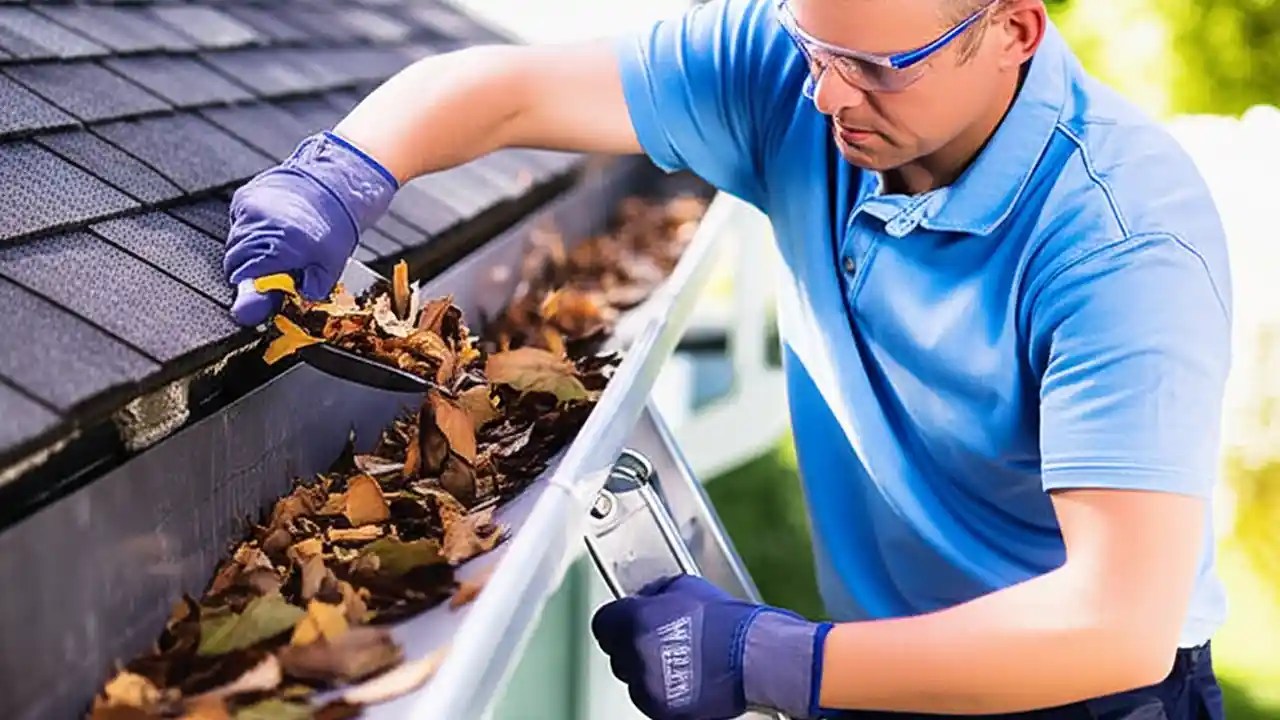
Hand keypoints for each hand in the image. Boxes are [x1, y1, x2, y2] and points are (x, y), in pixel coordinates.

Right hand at [223, 131, 398, 324]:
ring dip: (250, 255)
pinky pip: (237, 226)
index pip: (247, 281)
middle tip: (270, 279)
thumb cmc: (337, 223)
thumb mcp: (329, 266)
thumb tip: (282, 308)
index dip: (249, 298)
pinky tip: (271, 234)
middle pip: (235, 265)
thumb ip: (304, 290)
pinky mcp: (243, 198)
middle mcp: (258, 225)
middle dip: (250, 276)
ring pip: (235, 245)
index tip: (249, 310)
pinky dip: (250, 235)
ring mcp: (247, 210)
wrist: (336, 181)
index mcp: (280, 244)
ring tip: (276, 252)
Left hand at [591, 574, 832, 719]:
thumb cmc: (727, 622)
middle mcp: (636, 658)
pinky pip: (652, 699)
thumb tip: (642, 598)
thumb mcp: (685, 587)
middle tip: (658, 637)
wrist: (757, 658)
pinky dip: (662, 690)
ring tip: (677, 658)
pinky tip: (686, 676)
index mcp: (635, 623)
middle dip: (632, 644)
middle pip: (617, 652)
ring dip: (646, 669)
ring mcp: (649, 689)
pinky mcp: (665, 712)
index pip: (602, 623)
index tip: (626, 619)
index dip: (616, 620)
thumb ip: (654, 593)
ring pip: (633, 679)